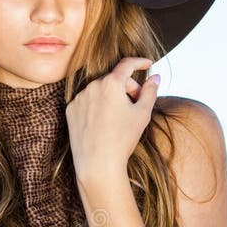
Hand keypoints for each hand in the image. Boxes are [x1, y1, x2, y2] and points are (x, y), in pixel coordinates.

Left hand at [66, 57, 159, 178]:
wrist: (97, 164)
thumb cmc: (122, 139)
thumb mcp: (142, 114)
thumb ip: (150, 91)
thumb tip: (155, 77)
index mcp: (111, 83)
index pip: (127, 64)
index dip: (140, 62)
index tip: (148, 64)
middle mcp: (92, 85)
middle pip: (114, 79)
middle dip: (128, 88)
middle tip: (137, 104)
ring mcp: (79, 98)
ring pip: (100, 90)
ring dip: (112, 97)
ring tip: (119, 118)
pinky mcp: (71, 110)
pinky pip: (88, 101)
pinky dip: (97, 106)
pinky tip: (103, 124)